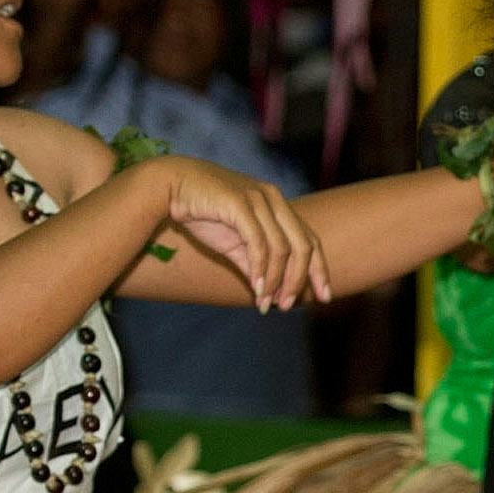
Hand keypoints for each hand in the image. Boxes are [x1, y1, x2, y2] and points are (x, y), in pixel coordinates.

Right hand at [146, 156, 323, 306]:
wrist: (170, 187)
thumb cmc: (203, 212)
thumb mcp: (234, 244)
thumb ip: (253, 265)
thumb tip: (269, 294)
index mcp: (278, 206)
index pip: (310, 240)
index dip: (319, 270)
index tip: (324, 297)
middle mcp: (273, 199)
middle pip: (303, 246)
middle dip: (299, 280)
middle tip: (288, 305)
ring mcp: (258, 199)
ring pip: (282, 248)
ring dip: (276, 281)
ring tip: (268, 302)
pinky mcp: (239, 203)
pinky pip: (258, 242)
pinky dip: (260, 269)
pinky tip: (257, 288)